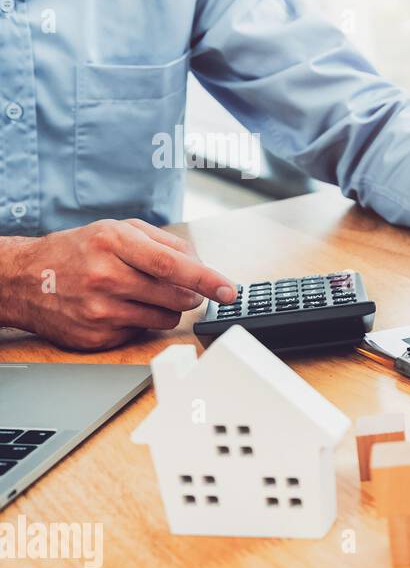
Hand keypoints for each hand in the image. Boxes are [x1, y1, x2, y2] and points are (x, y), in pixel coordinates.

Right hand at [0, 219, 235, 350]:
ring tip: (142, 293)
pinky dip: (141, 320)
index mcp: (113, 242)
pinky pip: (142, 331)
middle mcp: (104, 276)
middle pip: (176, 295)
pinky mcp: (95, 336)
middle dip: (190, 293)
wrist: (23, 279)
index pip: (171, 265)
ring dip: (168, 307)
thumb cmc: (77, 251)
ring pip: (166, 317)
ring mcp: (99, 310)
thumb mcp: (117, 231)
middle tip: (181, 287)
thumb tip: (202, 265)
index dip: (207, 279)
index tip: (229, 290)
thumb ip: (164, 242)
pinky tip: (119, 308)